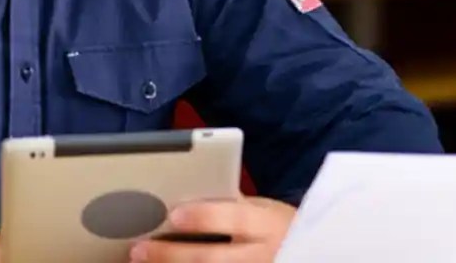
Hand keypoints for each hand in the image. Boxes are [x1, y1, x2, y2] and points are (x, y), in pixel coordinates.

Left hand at [131, 197, 296, 261]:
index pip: (234, 219)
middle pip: (211, 259)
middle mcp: (262, 256)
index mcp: (267, 226)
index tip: (174, 214)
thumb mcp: (267, 211)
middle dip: (171, 255)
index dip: (204, 217)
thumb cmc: (282, 229)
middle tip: (138, 249)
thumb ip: (234, 207)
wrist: (317, 254)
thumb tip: (185, 197)